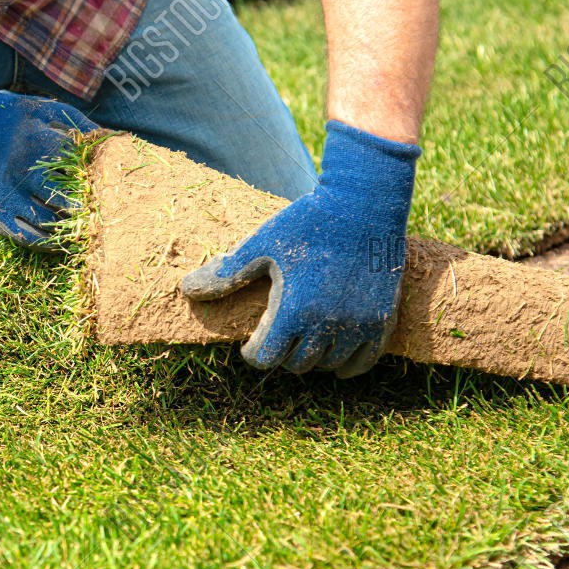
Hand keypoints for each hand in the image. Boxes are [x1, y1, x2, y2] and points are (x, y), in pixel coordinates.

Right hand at [0, 75, 97, 244]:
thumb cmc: (21, 119)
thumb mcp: (50, 111)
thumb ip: (81, 126)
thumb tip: (116, 142)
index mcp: (35, 143)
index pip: (76, 171)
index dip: (97, 184)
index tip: (112, 193)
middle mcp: (18, 171)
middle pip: (63, 201)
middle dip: (86, 210)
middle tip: (104, 217)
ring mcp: (4, 195)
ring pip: (46, 224)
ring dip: (69, 230)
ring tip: (86, 231)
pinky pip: (25, 237)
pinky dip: (46, 243)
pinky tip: (61, 239)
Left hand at [180, 120, 420, 376]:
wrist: (364, 203)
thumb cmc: (307, 221)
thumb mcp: (262, 243)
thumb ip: (227, 272)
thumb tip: (186, 289)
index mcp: (293, 310)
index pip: (266, 358)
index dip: (254, 353)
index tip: (251, 344)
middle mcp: (326, 325)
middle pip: (297, 365)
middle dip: (282, 354)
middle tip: (277, 337)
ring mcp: (358, 325)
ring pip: (327, 365)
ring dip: (312, 358)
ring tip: (303, 340)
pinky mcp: (382, 321)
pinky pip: (362, 362)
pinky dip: (346, 365)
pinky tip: (334, 355)